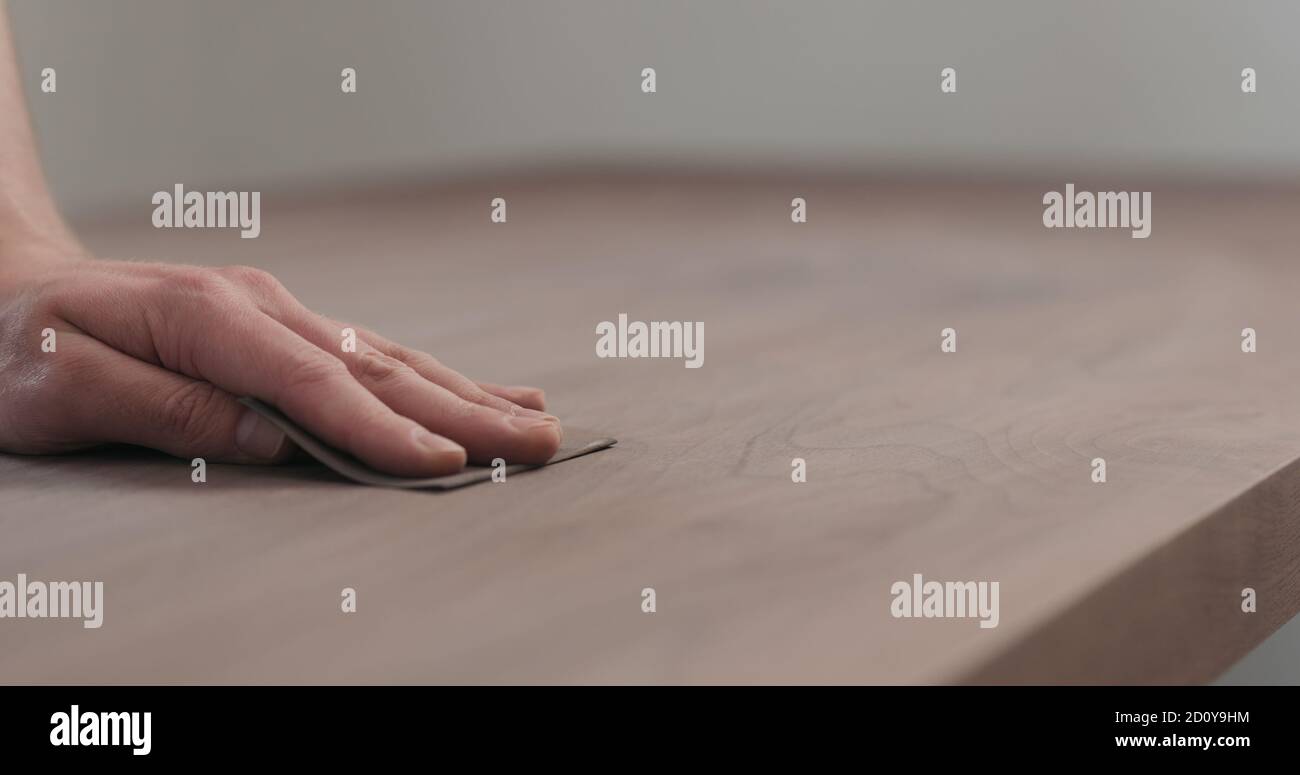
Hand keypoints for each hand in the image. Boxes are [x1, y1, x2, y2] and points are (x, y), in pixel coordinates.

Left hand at [0, 248, 562, 475]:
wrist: (9, 286)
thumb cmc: (22, 347)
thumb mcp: (59, 386)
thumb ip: (165, 410)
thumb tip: (272, 439)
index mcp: (211, 320)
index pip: (316, 385)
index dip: (384, 432)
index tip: (448, 469)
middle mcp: (262, 310)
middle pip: (381, 370)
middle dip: (467, 413)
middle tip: (542, 445)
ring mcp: (280, 314)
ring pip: (392, 360)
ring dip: (470, 395)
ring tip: (538, 422)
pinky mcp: (285, 330)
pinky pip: (374, 359)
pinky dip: (435, 381)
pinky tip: (482, 393)